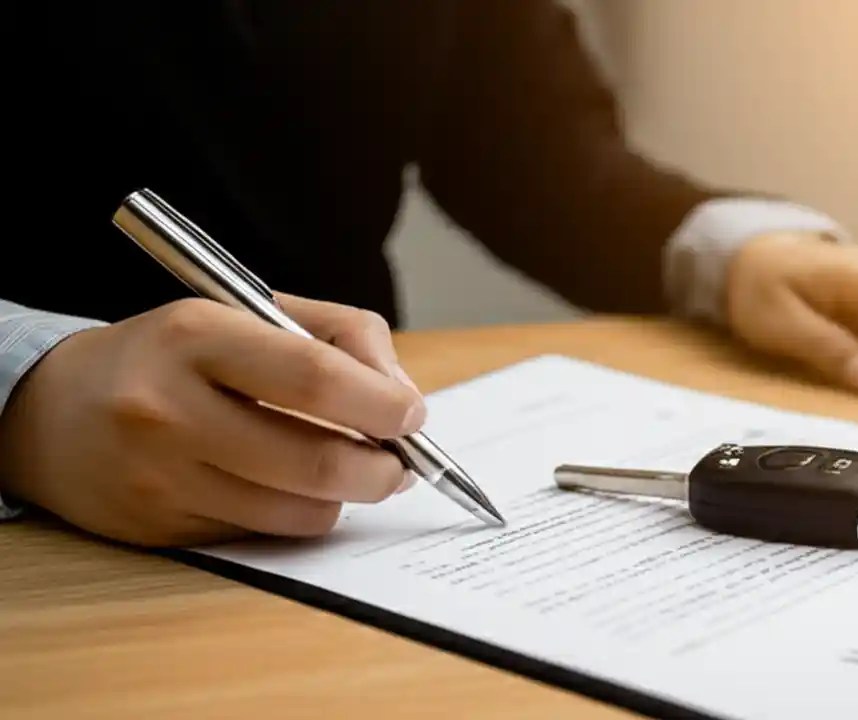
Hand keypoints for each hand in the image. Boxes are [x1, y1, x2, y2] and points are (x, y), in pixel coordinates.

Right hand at [0, 295, 424, 546]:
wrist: (50, 410)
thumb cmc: (173, 355)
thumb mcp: (247, 312)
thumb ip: (338, 335)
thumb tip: (404, 397)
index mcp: (197, 336)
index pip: (315, 377)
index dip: (382, 404)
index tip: (412, 415)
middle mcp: (170, 408)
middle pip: (315, 461)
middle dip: (383, 469)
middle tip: (401, 463)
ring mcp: (160, 477)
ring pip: (298, 512)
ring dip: (348, 498)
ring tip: (354, 473)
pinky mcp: (158, 529)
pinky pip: (263, 534)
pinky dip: (297, 515)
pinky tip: (290, 488)